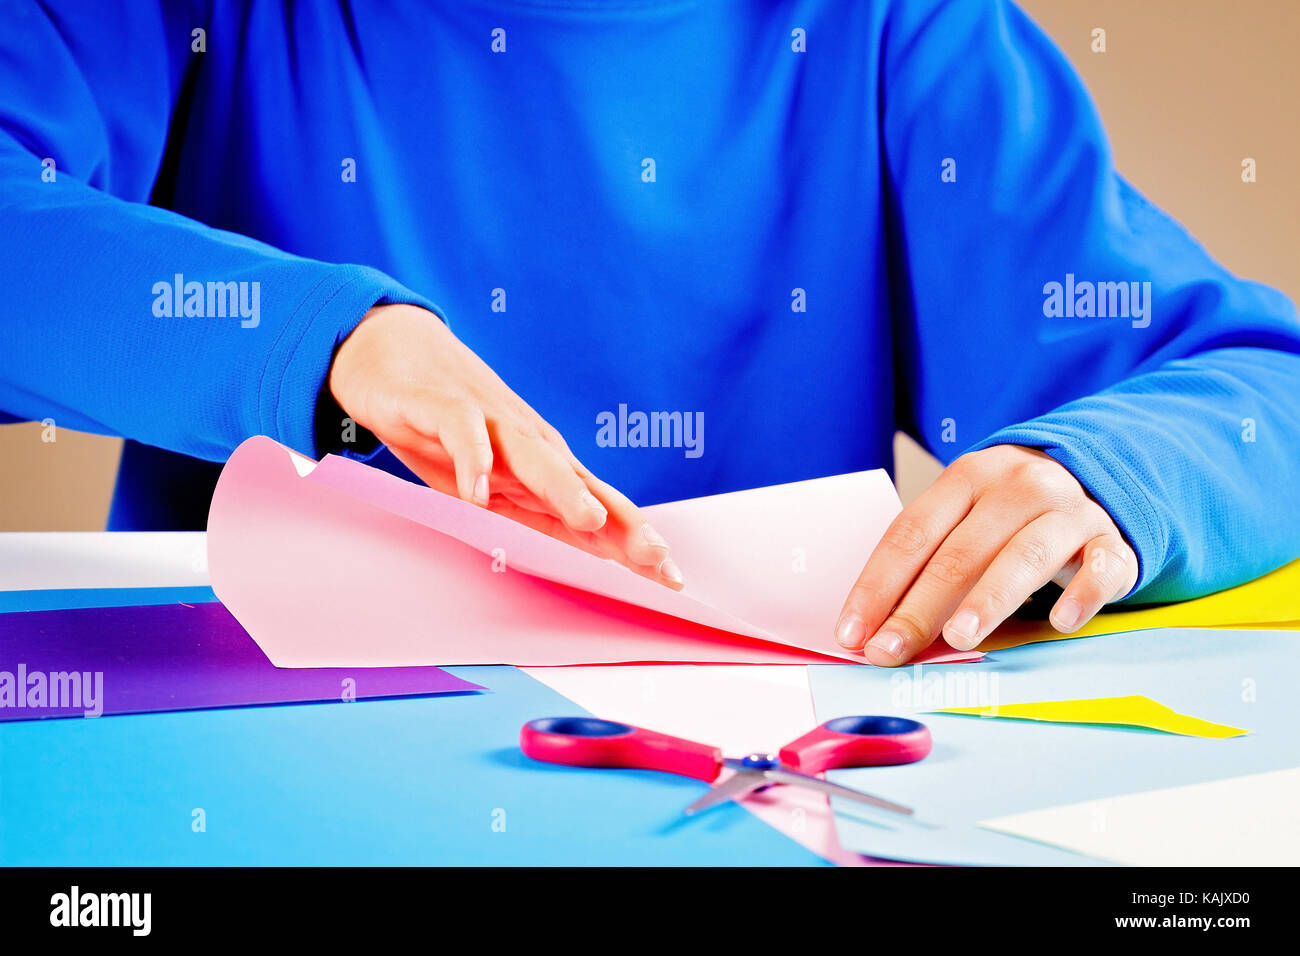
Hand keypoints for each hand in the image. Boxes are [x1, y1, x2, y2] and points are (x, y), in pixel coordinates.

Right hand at [328, 304, 682, 588]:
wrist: (390, 351)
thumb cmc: (450, 428)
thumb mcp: (494, 484)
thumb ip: (534, 516)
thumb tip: (587, 558)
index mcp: (544, 466)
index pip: (600, 507)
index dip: (635, 542)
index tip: (674, 580)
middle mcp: (528, 443)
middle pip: (581, 484)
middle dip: (621, 521)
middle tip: (655, 556)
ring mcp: (489, 422)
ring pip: (534, 456)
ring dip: (563, 488)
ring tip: (590, 520)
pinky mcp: (442, 406)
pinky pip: (462, 433)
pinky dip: (472, 461)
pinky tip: (476, 494)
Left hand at [834, 445, 1137, 664]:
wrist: (1094, 475)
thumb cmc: (1008, 515)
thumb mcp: (966, 517)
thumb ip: (929, 561)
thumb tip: (875, 631)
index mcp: (967, 477)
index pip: (911, 534)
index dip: (878, 585)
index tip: (853, 633)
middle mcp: (1017, 487)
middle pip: (959, 553)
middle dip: (918, 608)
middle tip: (889, 652)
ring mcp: (1069, 511)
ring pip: (1025, 557)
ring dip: (988, 599)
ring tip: (959, 638)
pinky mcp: (1112, 541)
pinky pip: (1102, 566)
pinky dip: (1082, 594)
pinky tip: (1061, 622)